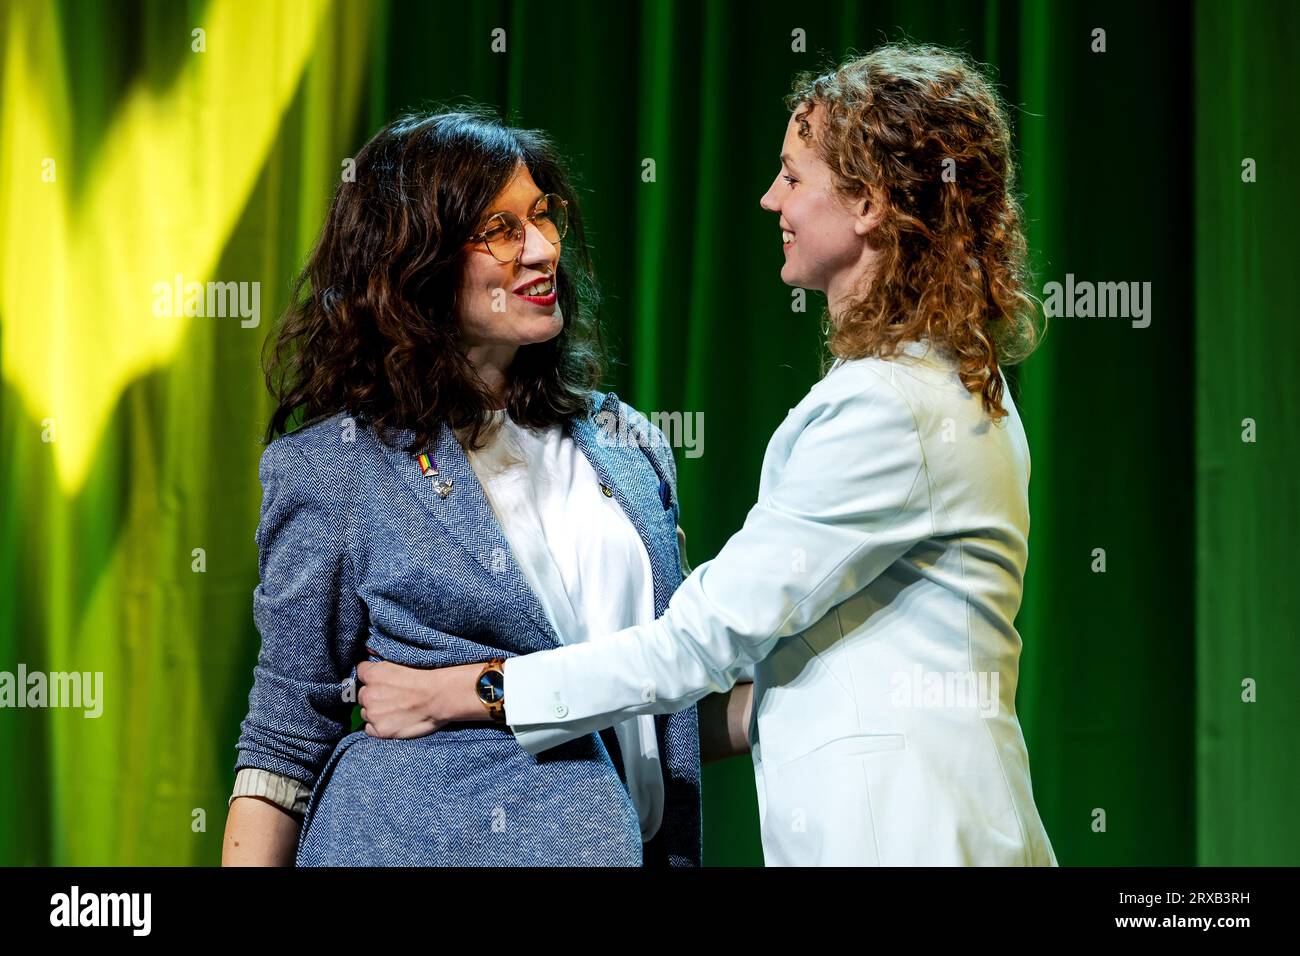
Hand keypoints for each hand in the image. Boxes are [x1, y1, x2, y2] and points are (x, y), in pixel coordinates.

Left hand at [356, 659, 484, 737]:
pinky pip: (369, 729)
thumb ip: (381, 668)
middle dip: (374, 697)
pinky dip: (378, 727)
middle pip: (362, 695)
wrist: (439, 698)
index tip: (382, 682)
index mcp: (372, 674)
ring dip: (376, 712)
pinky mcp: (379, 730)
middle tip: (393, 698)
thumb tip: (369, 659)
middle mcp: (368, 694)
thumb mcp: (400, 664)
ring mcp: (373, 713)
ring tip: (396, 711)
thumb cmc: (425, 679)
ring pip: (365, 713)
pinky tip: (393, 722)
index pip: (360, 673)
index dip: (372, 678)